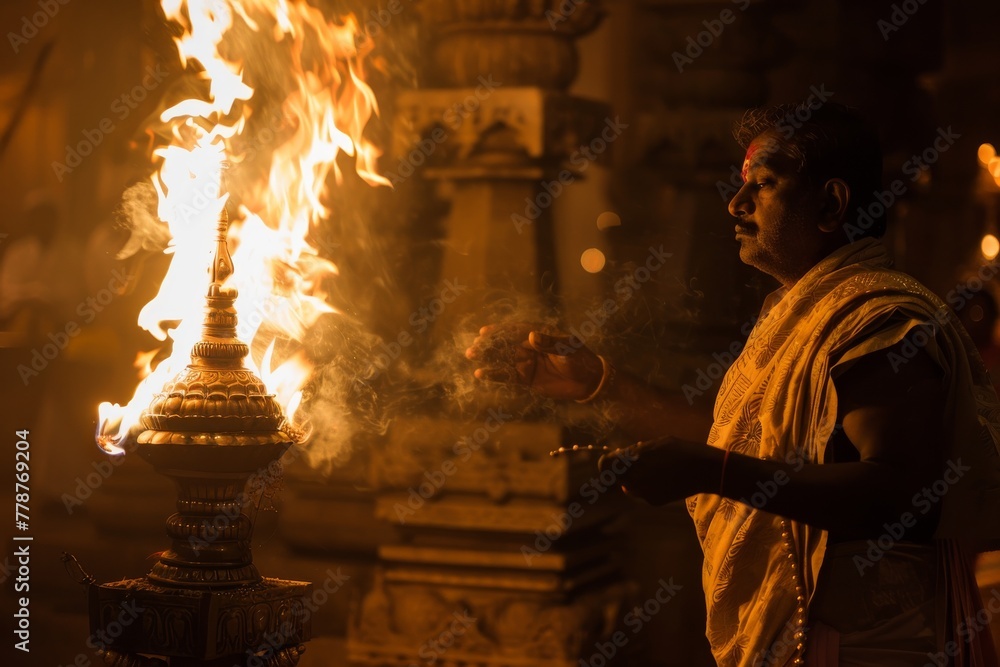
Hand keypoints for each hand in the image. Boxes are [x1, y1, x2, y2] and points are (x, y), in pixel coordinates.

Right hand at [465, 322, 605, 400]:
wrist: (588, 382)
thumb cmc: (580, 360)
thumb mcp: (567, 348)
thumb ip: (550, 343)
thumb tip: (531, 336)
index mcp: (540, 334)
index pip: (516, 330)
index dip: (499, 330)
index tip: (484, 331)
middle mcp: (530, 346)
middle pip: (505, 343)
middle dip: (489, 344)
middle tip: (473, 346)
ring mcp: (527, 362)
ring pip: (503, 358)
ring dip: (487, 357)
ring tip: (470, 355)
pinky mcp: (527, 377)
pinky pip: (507, 375)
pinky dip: (494, 374)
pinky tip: (480, 373)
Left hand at [598, 436, 710, 504]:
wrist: (704, 470)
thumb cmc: (680, 450)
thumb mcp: (656, 444)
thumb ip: (636, 452)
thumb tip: (622, 456)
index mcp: (632, 460)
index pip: (604, 464)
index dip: (608, 462)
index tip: (615, 460)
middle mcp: (634, 478)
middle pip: (616, 477)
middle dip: (623, 471)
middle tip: (639, 464)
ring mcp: (643, 492)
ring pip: (629, 486)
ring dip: (635, 479)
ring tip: (656, 470)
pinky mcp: (653, 501)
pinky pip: (643, 493)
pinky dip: (648, 487)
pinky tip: (664, 481)